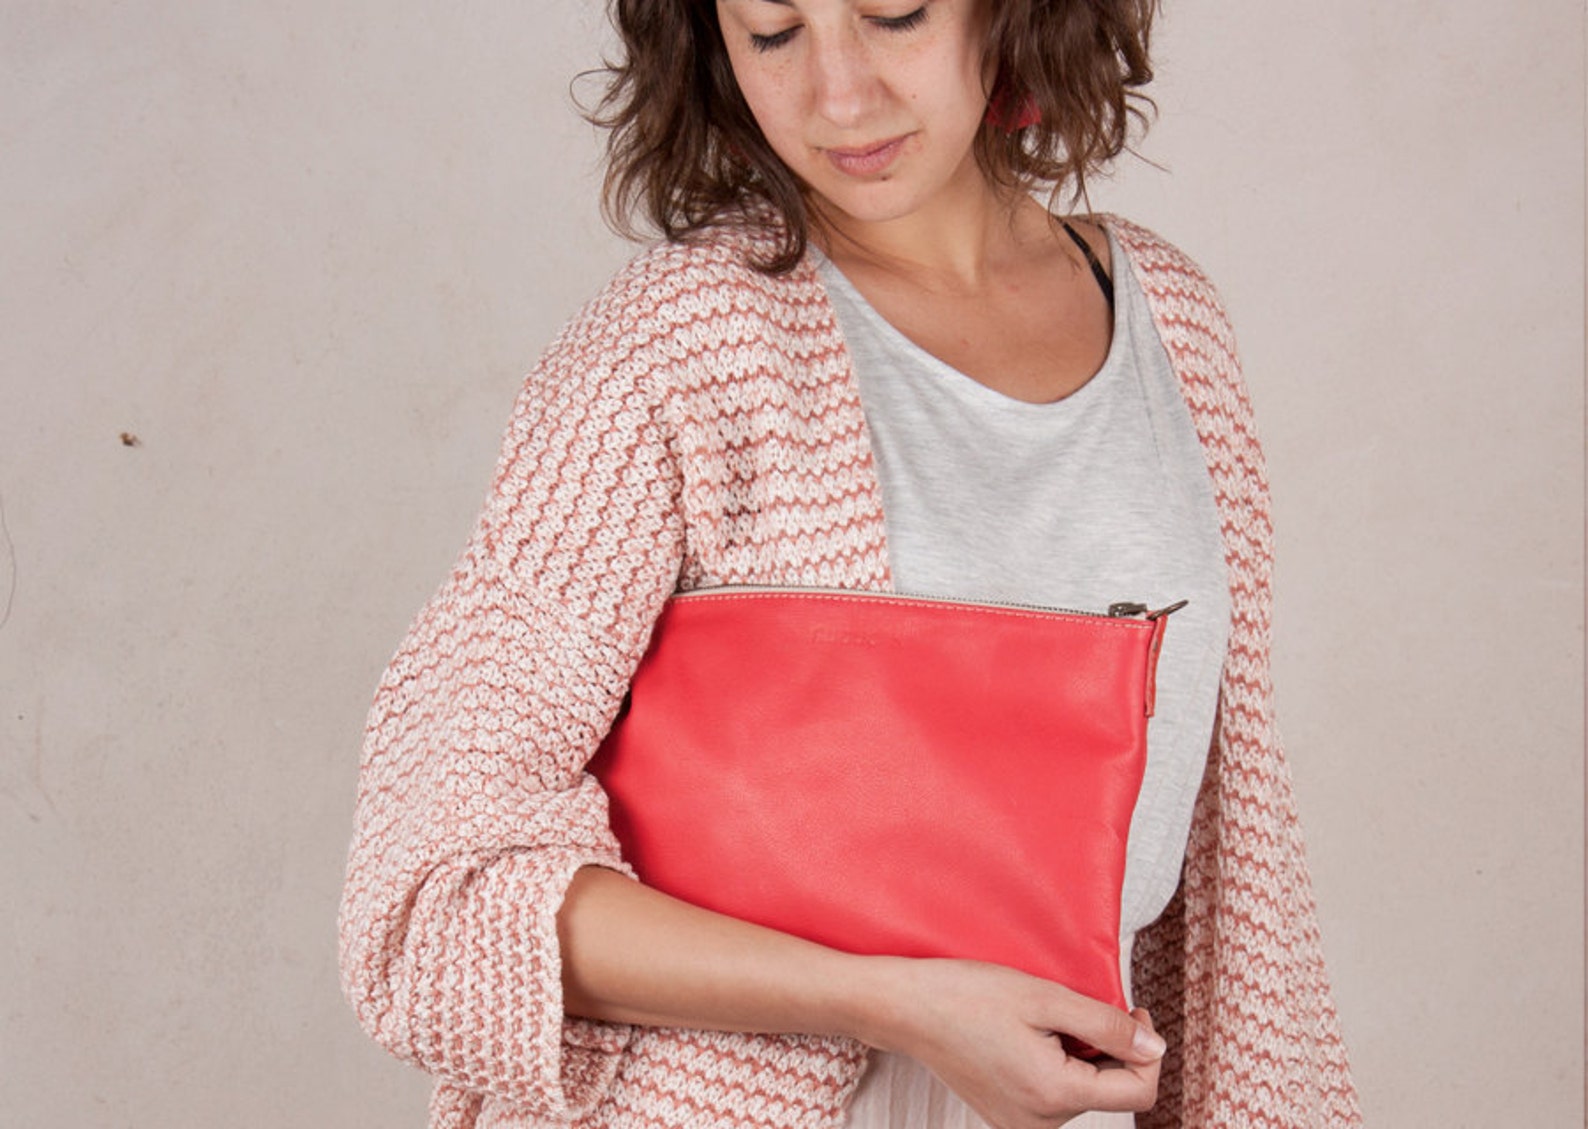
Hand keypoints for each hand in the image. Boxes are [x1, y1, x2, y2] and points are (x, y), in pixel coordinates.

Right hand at [860, 959, 1163, 1128]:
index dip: (1147, 1048)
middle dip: (1109, 1047)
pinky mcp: (1006, 1117)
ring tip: (1043, 1019)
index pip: (1140, 1092)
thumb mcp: (1045, 998)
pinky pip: (1055, 1094)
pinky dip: (1057, 1063)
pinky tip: (1028, 1034)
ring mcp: (1019, 1125)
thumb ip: (1106, 1025)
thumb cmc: (967, 994)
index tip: (1132, 1009)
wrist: (905, 1008)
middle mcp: (1039, 1124)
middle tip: (1077, 1004)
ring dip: (1081, 1053)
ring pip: (1084, 1091)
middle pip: (1111, 1092)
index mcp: (1054, 1096)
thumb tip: (1155, 1046)